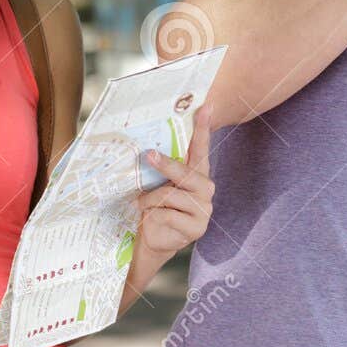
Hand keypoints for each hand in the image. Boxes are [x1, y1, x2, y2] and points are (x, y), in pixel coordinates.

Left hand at [134, 103, 214, 256]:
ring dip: (151, 199)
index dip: (203, 128)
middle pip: (188, 173)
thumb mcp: (155, 184)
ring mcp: (204, 209)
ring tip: (141, 203)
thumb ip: (159, 169)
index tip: (206, 105)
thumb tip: (146, 148)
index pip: (201, 149)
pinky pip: (170, 214)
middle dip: (167, 165)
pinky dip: (155, 215)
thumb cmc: (153, 207)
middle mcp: (205, 189)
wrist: (151, 240)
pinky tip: (151, 218)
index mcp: (196, 174)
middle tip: (148, 155)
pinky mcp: (197, 227)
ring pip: (174, 195)